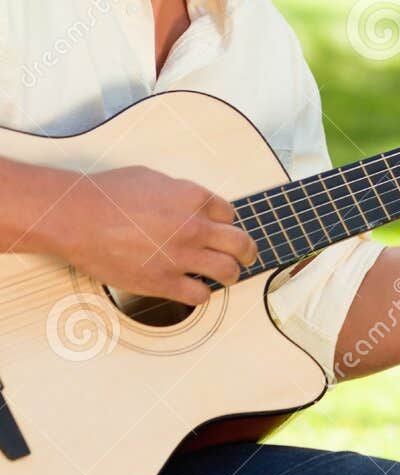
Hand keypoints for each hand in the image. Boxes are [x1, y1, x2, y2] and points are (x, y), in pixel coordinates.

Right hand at [38, 166, 258, 305]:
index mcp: (193, 197)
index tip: (223, 229)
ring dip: (231, 274)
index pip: (230, 214)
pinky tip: (195, 290)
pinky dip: (201, 294)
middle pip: (240, 243)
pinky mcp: (162, 282)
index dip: (227, 223)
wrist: (78, 217)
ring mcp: (180, 256)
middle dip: (247, 251)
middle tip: (247, 256)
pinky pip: (199, 296)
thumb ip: (180, 193)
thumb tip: (191, 204)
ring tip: (228, 276)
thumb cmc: (108, 194)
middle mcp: (193, 227)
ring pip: (227, 271)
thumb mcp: (154, 179)